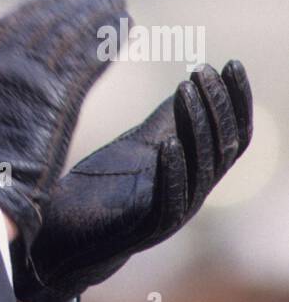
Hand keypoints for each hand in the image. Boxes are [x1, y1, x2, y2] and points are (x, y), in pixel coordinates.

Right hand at [0, 0, 127, 258]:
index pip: (10, 26)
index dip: (36, 9)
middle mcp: (4, 64)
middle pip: (46, 23)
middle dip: (77, 8)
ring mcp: (30, 77)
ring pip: (70, 35)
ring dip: (98, 18)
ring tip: (120, 6)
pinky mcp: (57, 95)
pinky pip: (88, 58)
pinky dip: (108, 41)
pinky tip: (126, 30)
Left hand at [11, 60, 252, 301]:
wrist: (63, 238)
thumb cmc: (105, 190)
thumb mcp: (139, 146)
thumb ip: (167, 121)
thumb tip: (191, 83)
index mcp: (194, 174)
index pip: (231, 136)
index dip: (237, 102)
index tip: (233, 63)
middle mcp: (192, 195)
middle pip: (222, 150)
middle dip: (217, 106)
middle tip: (202, 70)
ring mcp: (171, 216)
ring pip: (202, 172)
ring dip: (197, 128)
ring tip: (187, 90)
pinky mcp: (144, 232)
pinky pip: (169, 203)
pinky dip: (173, 172)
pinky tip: (169, 144)